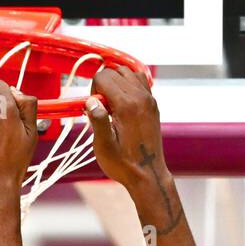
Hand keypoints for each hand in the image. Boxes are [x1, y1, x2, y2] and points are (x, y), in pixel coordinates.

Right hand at [86, 66, 172, 196]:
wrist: (148, 174)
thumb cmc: (124, 164)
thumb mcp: (103, 146)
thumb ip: (97, 120)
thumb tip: (91, 101)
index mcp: (127, 105)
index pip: (103, 77)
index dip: (93, 90)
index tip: (94, 108)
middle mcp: (140, 97)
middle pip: (115, 71)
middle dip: (103, 85)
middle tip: (102, 108)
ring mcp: (149, 100)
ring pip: (128, 72)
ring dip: (116, 82)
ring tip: (111, 104)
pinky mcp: (153, 104)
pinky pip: (139, 81)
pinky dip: (128, 85)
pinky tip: (122, 103)